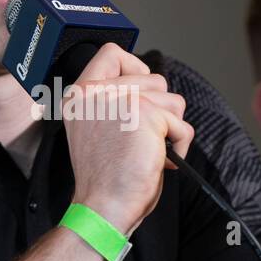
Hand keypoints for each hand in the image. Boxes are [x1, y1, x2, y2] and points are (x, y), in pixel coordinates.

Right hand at [63, 43, 194, 235]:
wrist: (103, 208)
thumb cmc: (104, 179)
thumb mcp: (97, 129)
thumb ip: (113, 102)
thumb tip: (154, 89)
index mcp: (79, 96)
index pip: (111, 53)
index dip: (135, 69)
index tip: (141, 96)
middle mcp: (95, 93)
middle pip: (154, 77)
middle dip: (162, 109)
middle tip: (147, 139)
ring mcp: (119, 100)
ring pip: (172, 99)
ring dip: (172, 127)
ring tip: (153, 150)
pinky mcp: (144, 115)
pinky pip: (182, 124)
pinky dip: (180, 145)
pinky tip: (162, 162)